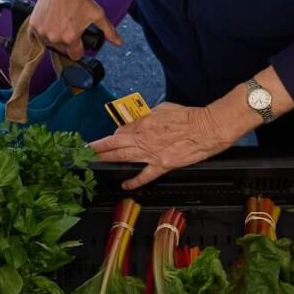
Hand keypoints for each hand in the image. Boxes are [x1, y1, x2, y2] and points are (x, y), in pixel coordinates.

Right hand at [27, 0, 118, 60]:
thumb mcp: (97, 15)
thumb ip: (109, 32)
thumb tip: (119, 43)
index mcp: (70, 38)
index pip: (75, 55)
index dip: (79, 49)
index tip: (79, 41)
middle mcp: (55, 37)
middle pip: (62, 49)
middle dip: (67, 42)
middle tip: (70, 27)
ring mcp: (43, 32)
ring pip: (50, 43)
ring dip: (55, 37)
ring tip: (61, 22)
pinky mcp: (35, 25)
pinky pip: (39, 35)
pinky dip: (45, 31)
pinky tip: (52, 21)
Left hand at [91, 101, 240, 189]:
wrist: (207, 128)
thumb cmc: (189, 117)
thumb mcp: (163, 108)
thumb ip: (146, 115)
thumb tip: (135, 120)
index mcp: (144, 122)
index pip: (120, 130)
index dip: (110, 136)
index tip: (102, 141)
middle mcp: (144, 137)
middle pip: (115, 143)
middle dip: (98, 148)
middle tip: (86, 152)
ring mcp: (152, 153)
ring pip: (124, 157)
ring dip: (107, 160)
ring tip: (95, 163)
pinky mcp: (162, 164)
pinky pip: (144, 175)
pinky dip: (134, 181)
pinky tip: (125, 185)